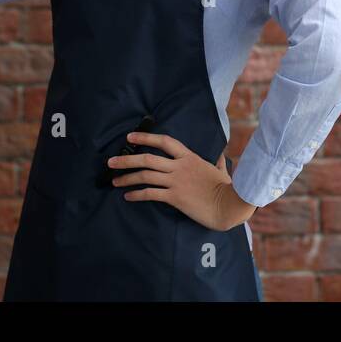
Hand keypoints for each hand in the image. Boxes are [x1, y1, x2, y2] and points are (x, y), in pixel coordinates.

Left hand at [109, 132, 255, 231]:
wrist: (229, 204)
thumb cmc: (226, 187)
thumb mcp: (220, 169)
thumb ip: (216, 161)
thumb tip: (220, 155)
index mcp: (189, 157)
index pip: (164, 142)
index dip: (146, 138)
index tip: (130, 137)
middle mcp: (180, 167)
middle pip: (147, 159)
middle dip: (126, 160)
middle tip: (111, 162)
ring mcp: (176, 182)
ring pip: (145, 176)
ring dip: (127, 177)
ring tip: (114, 181)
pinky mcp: (174, 197)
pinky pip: (150, 194)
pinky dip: (136, 194)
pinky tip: (128, 196)